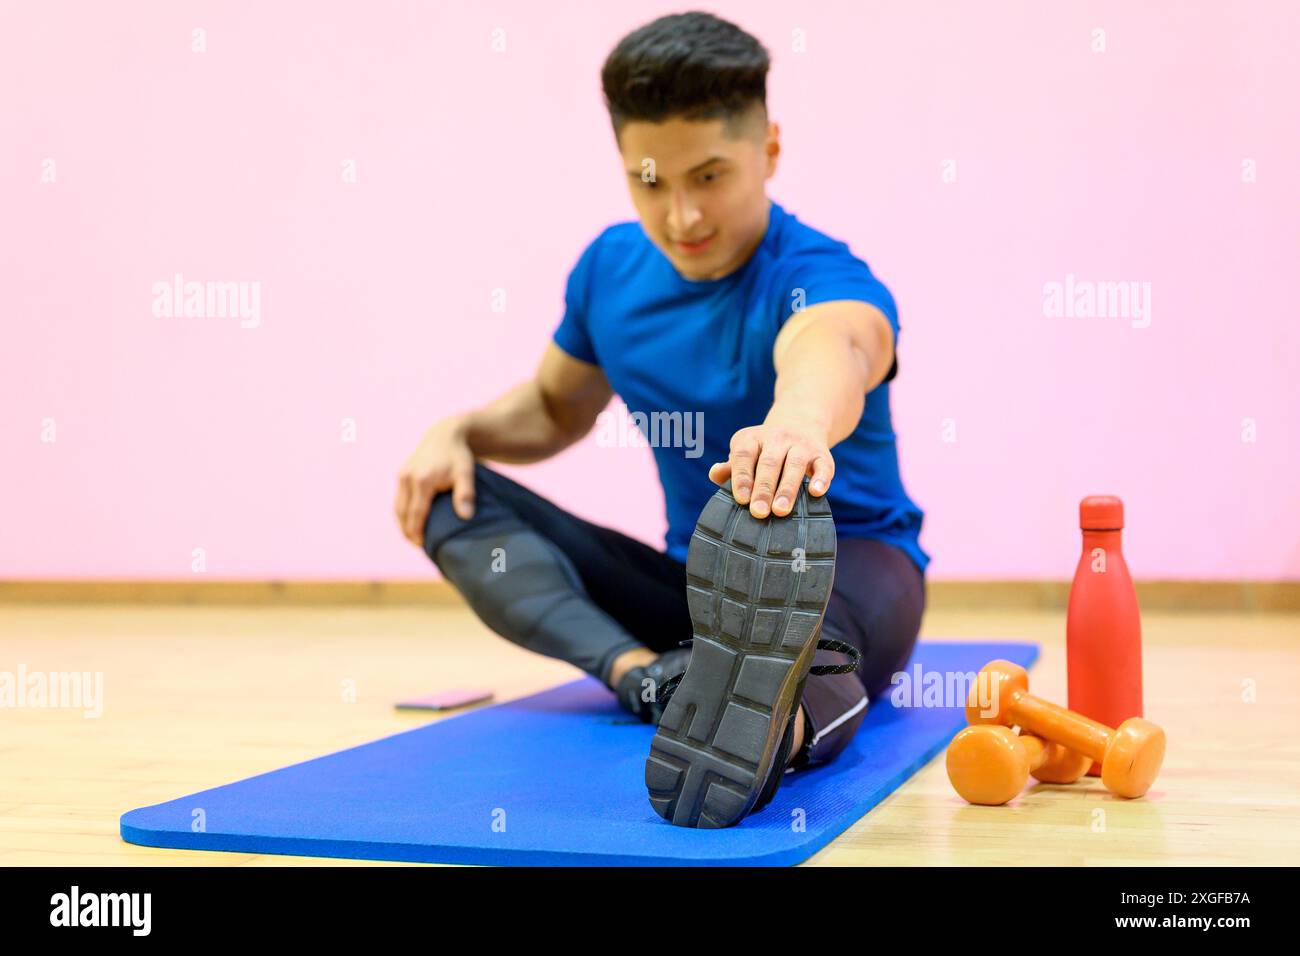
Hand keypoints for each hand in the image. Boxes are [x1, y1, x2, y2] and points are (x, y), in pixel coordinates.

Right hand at [394, 417, 476, 546]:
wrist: (445, 435)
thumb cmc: (459, 456)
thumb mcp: (466, 473)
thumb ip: (466, 495)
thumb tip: (466, 517)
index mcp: (422, 480)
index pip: (417, 514)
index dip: (418, 532)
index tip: (424, 545)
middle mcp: (407, 478)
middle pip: (403, 513)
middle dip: (408, 531)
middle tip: (420, 545)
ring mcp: (402, 475)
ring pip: (397, 507)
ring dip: (403, 524)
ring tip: (414, 538)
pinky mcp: (401, 474)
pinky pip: (399, 499)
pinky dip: (403, 513)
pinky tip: (411, 522)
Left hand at [707, 413, 833, 518]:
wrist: (801, 424)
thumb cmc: (765, 450)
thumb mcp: (746, 452)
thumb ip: (731, 467)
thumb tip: (715, 474)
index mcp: (753, 438)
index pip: (744, 455)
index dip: (742, 476)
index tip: (741, 499)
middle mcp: (777, 437)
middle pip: (769, 463)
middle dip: (764, 489)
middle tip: (759, 512)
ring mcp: (801, 445)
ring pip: (794, 464)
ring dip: (787, 488)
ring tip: (781, 510)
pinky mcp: (822, 454)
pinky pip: (823, 465)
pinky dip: (821, 478)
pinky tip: (816, 492)